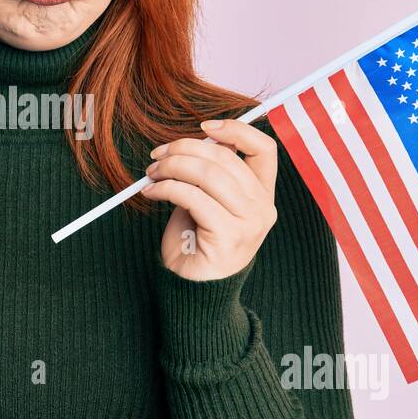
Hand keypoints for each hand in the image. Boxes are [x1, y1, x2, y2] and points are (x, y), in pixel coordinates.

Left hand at [143, 118, 278, 281]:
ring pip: (207, 174)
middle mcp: (263, 208)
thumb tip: (191, 141)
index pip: (265, 149)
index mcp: (262, 195)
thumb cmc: (196, 243)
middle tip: (158, 155)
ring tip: (152, 173)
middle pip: (225, 157)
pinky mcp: (229, 236)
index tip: (204, 126)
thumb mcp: (206, 201)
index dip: (236, 130)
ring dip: (172, 167)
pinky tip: (152, 193)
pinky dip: (166, 188)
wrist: (195, 291)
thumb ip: (209, 173)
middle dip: (185, 149)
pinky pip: (193, 197)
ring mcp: (250, 223)